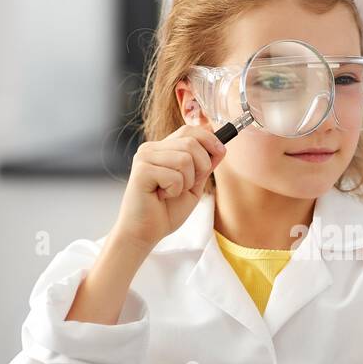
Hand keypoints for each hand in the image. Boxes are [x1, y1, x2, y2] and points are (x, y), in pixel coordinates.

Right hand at [113, 125, 224, 251]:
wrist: (144, 233)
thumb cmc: (166, 211)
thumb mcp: (193, 186)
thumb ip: (204, 167)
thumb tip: (220, 148)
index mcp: (162, 149)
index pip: (189, 130)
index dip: (209, 139)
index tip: (221, 152)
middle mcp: (151, 148)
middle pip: (191, 143)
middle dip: (201, 167)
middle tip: (187, 186)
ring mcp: (144, 158)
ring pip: (185, 159)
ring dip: (187, 182)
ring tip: (171, 192)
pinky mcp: (141, 171)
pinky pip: (174, 176)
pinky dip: (175, 190)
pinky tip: (161, 196)